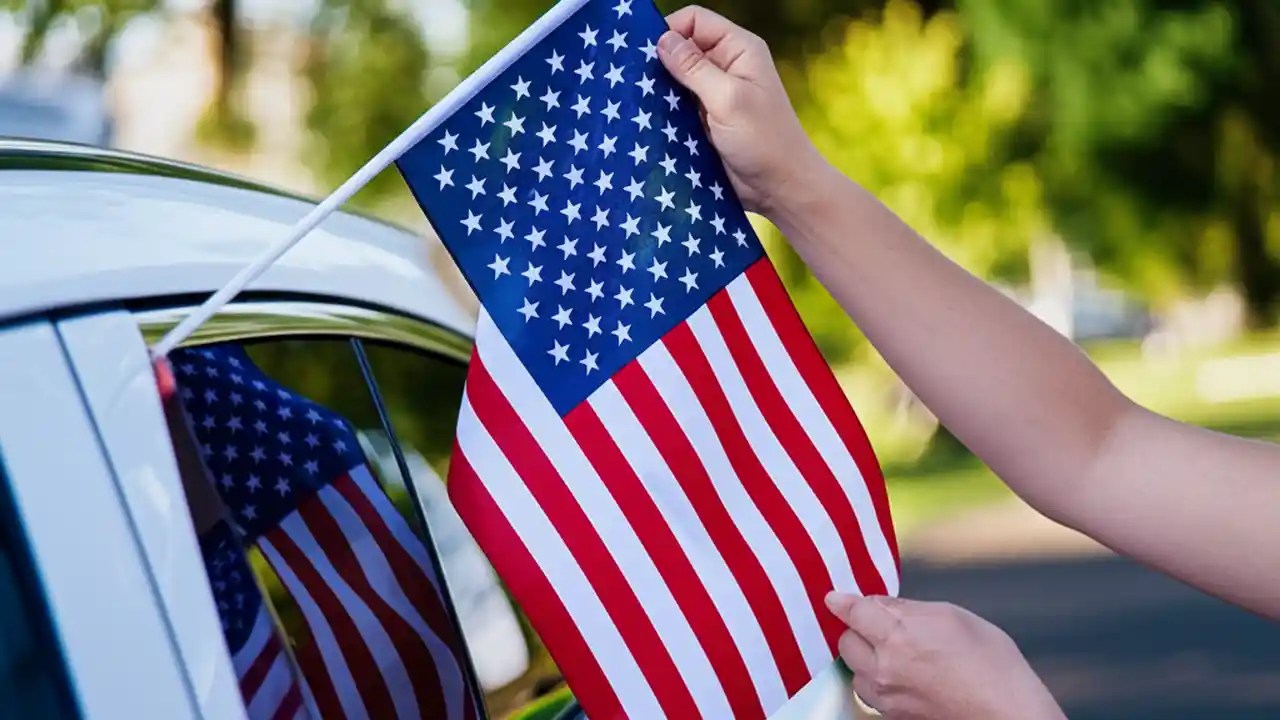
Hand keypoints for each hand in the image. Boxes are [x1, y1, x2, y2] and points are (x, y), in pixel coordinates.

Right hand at [657, 6, 827, 214]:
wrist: (781, 189)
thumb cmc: (764, 141)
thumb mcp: (729, 100)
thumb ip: (695, 69)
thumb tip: (662, 40)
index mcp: (739, 49)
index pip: (694, 20)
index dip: (669, 31)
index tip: (646, 56)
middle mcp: (726, 66)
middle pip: (682, 47)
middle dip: (660, 62)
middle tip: (636, 82)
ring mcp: (715, 94)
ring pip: (676, 79)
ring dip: (660, 90)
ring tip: (639, 104)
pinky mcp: (705, 119)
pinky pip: (678, 105)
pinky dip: (664, 111)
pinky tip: (649, 120)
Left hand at [825, 593, 1065, 719]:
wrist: (1010, 716)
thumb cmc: (992, 662)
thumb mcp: (953, 617)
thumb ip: (908, 609)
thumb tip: (879, 604)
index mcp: (898, 636)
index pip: (854, 612)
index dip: (843, 601)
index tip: (834, 598)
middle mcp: (885, 668)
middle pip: (847, 641)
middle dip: (858, 629)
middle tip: (879, 624)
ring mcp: (887, 697)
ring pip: (854, 669)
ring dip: (864, 657)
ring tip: (892, 652)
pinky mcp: (893, 717)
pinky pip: (869, 693)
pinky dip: (874, 680)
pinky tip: (898, 674)